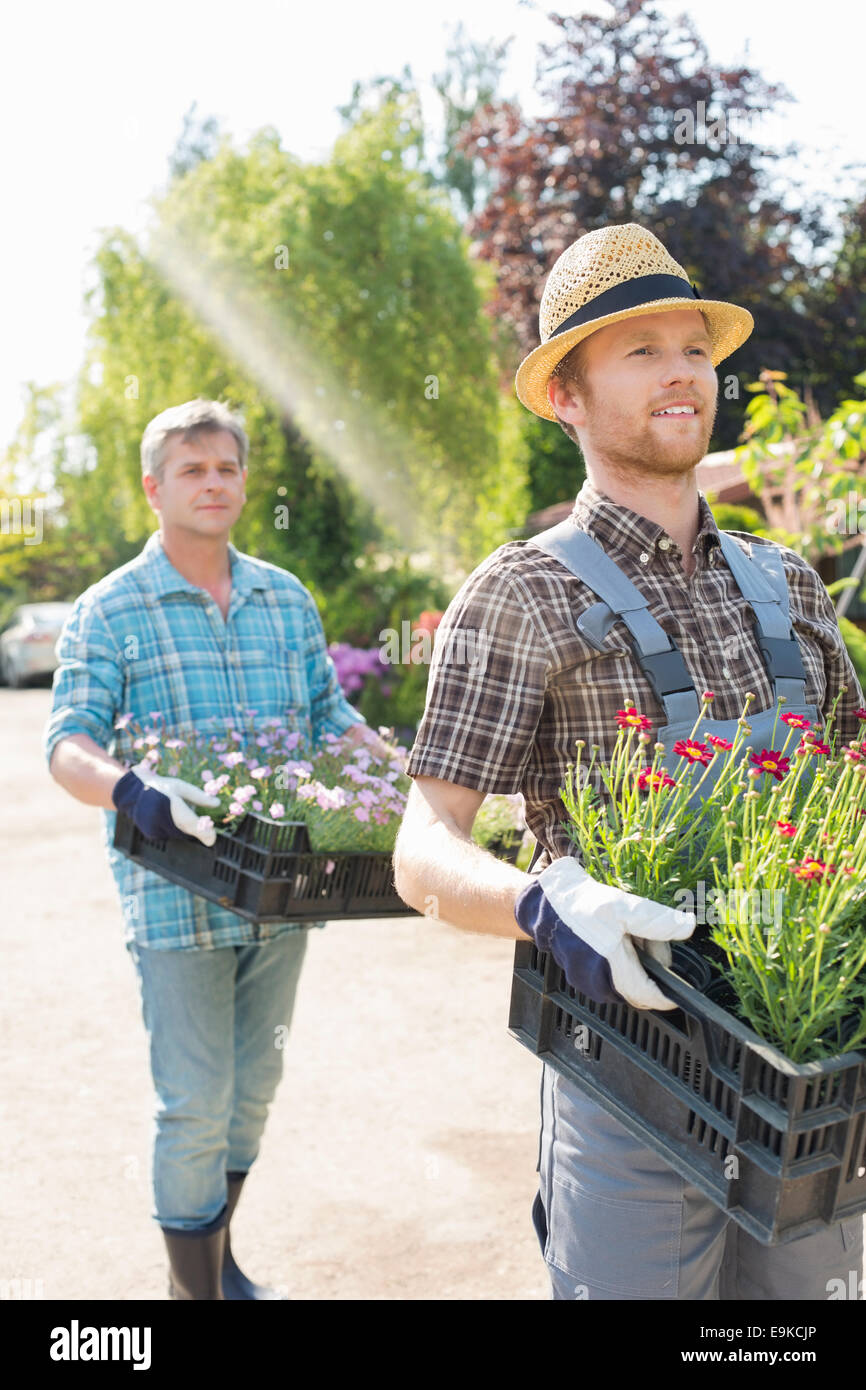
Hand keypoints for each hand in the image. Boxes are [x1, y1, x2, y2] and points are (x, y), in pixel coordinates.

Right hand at [112, 760, 220, 846]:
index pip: (190, 822)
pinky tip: (171, 818)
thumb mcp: (181, 786)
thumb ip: (198, 796)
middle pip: (186, 830)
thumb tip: (217, 803)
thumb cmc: (161, 786)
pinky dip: (176, 829)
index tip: (212, 838)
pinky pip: (170, 834)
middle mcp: (160, 817)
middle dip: (197, 829)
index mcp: (170, 803)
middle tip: (207, 829)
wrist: (134, 793)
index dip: (202, 832)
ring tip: (179, 814)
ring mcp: (153, 827)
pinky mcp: (151, 833)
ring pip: (179, 834)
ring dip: (186, 829)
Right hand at [514, 855, 695, 1009]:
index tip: (679, 991)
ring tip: (627, 934)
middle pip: (639, 987)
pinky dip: (619, 962)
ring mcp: (587, 982)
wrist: (548, 903)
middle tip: (644, 938)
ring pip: (625, 981)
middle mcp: (599, 983)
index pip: (648, 997)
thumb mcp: (625, 908)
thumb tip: (687, 927)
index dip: (667, 996)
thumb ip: (657, 921)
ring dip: (634, 963)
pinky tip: (614, 939)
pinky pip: (610, 976)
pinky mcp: (580, 976)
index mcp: (612, 970)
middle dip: (649, 966)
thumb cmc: (583, 906)